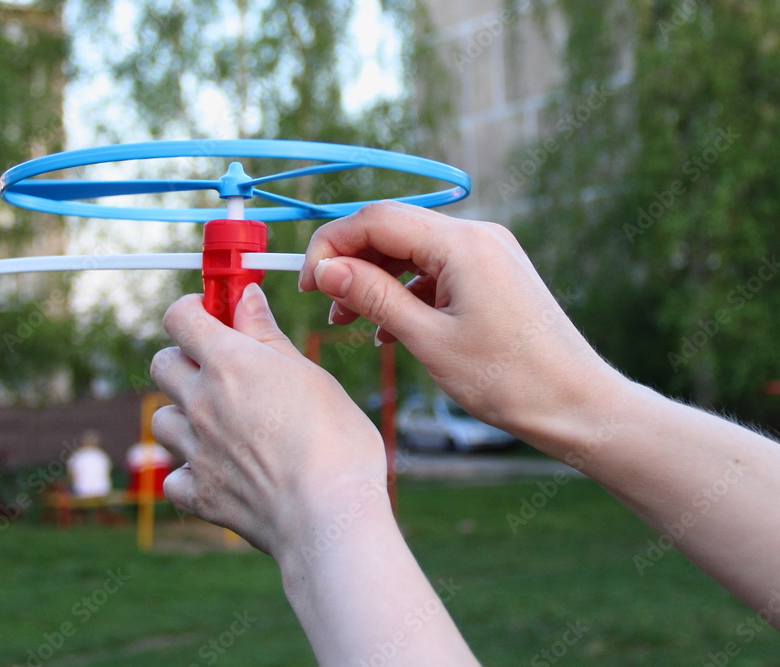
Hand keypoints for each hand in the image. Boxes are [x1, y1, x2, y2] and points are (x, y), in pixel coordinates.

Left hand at [149, 284, 388, 555]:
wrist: (329, 516)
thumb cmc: (335, 440)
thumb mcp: (310, 374)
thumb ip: (267, 337)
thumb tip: (245, 299)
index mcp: (229, 363)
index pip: (179, 317)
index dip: (192, 309)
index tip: (210, 314)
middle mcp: (201, 403)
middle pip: (161, 365)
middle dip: (183, 359)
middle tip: (219, 370)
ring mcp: (195, 450)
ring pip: (161, 420)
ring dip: (183, 416)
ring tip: (220, 424)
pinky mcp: (199, 494)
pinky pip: (174, 476)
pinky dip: (189, 472)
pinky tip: (219, 471)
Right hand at [298, 201, 623, 439]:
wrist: (576, 405)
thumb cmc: (508, 379)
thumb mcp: (427, 339)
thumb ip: (372, 295)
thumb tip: (324, 269)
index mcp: (462, 243)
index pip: (376, 219)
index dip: (331, 245)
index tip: (307, 283)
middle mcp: (478, 235)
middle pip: (393, 230)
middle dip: (351, 263)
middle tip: (325, 307)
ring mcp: (488, 253)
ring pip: (412, 252)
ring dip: (375, 281)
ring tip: (350, 322)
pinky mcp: (493, 274)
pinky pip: (436, 271)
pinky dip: (406, 292)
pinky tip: (388, 328)